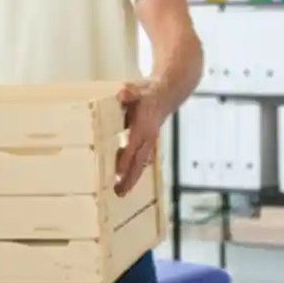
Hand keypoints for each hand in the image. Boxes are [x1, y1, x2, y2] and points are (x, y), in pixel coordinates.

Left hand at [115, 81, 164, 196]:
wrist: (166, 94)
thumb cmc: (148, 92)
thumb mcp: (138, 89)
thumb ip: (130, 93)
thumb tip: (123, 94)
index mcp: (143, 127)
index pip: (132, 147)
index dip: (125, 160)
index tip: (118, 174)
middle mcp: (147, 138)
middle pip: (138, 162)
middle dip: (129, 178)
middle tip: (119, 193)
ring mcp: (148, 142)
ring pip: (140, 164)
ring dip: (131, 178)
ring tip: (121, 192)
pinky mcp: (147, 143)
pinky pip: (139, 159)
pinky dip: (133, 170)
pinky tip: (124, 179)